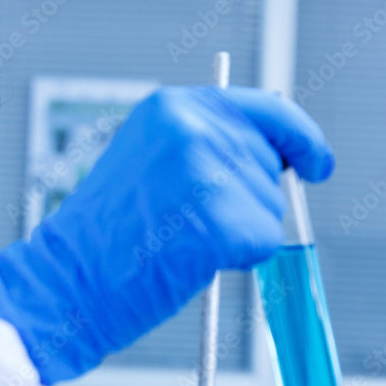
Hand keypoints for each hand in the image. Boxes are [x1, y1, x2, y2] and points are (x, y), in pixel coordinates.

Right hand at [0, 86, 334, 384]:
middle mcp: (192, 128)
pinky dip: (238, 260)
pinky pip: (265, 243)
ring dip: (237, 232)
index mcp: (172, 107)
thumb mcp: (148, 160)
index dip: (298, 136)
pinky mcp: (222, 221)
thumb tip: (272, 156)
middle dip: (249, 197)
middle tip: (191, 223)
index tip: (316, 162)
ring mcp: (207, 173)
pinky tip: (187, 258)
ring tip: (176, 238)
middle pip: (270, 163)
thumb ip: (202, 147)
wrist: (68, 278)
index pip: (263, 109)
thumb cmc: (103, 233)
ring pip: (270, 208)